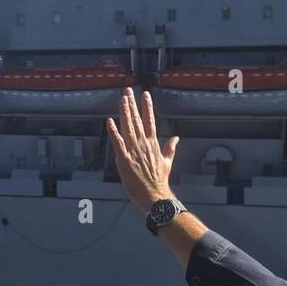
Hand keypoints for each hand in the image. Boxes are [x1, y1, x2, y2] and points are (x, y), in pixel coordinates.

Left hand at [106, 87, 178, 213]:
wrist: (155, 196)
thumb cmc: (160, 180)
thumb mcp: (167, 162)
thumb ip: (170, 148)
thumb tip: (177, 138)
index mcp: (153, 144)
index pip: (150, 120)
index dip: (147, 106)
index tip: (145, 94)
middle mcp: (143, 144)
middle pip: (137, 120)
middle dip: (132, 104)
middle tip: (128, 90)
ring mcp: (134, 151)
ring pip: (128, 127)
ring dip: (124, 112)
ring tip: (122, 99)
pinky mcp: (124, 159)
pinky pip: (117, 142)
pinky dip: (113, 131)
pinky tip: (109, 121)